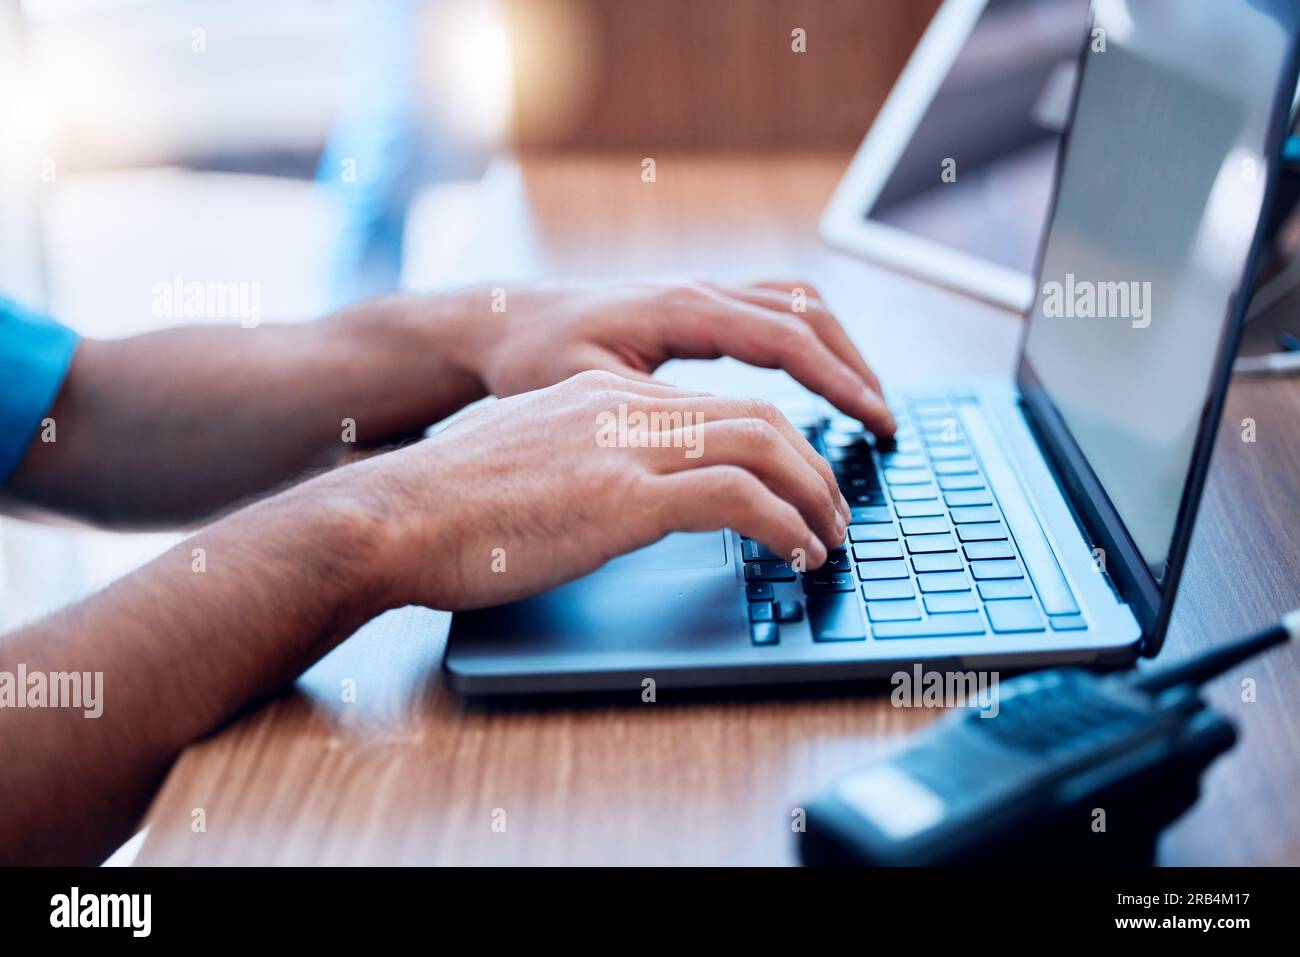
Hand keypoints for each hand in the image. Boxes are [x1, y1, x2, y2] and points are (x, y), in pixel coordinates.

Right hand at [341, 370, 851, 610]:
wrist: (392, 517)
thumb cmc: (448, 507)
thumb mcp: (529, 462)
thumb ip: (584, 461)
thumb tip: (620, 497)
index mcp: (602, 394)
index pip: (717, 405)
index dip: (775, 446)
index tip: (795, 485)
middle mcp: (623, 406)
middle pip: (757, 417)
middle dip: (812, 467)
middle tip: (831, 514)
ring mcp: (625, 446)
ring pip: (763, 447)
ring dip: (812, 497)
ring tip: (828, 539)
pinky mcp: (623, 496)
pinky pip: (738, 499)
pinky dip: (783, 525)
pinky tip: (796, 555)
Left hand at [433, 279, 894, 436]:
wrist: (502, 322)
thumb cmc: (532, 358)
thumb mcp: (587, 390)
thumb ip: (657, 408)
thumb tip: (723, 440)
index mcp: (682, 310)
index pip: (786, 340)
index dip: (838, 382)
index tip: (875, 419)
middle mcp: (700, 292)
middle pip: (807, 314)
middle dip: (854, 366)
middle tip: (885, 422)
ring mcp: (700, 294)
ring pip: (796, 305)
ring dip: (838, 349)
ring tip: (865, 401)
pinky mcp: (694, 307)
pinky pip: (772, 310)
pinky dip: (808, 340)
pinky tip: (816, 377)